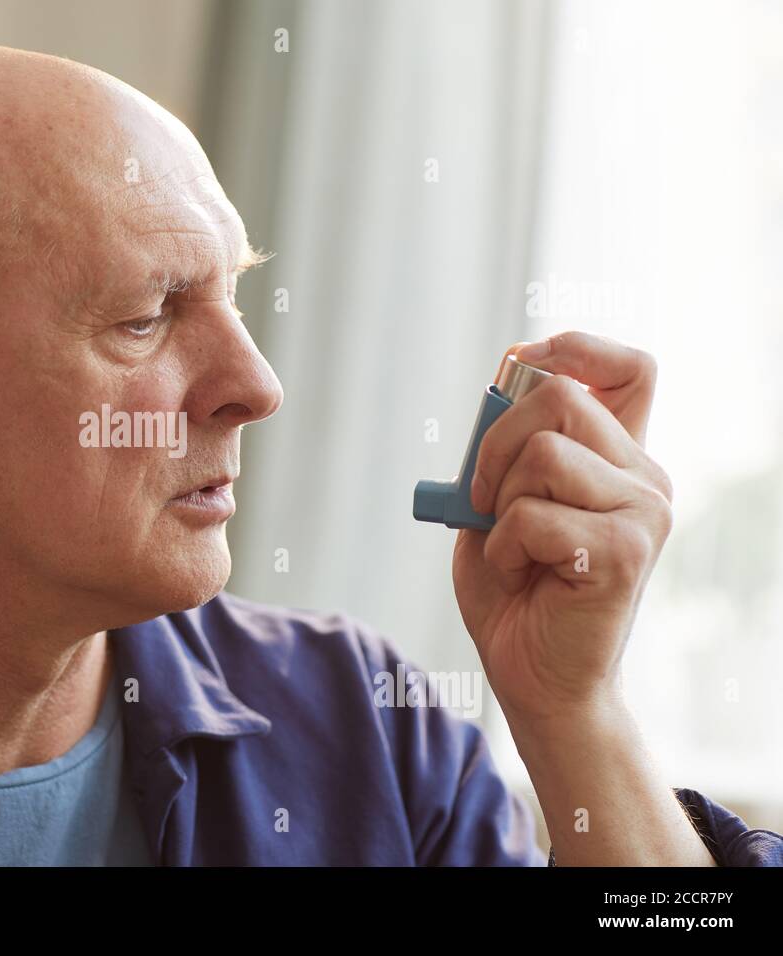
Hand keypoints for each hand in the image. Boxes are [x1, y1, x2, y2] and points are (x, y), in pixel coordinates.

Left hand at [452, 331, 673, 726]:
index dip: (575, 350)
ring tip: (510, 546)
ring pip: (543, 452)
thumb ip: (508, 441)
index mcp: (617, 457)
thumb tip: (508, 376)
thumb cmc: (514, 588)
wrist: (532, 674)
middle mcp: (643, 476)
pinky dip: (504, 544)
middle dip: (494, 440)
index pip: (630, 368)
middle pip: (561, 395)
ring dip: (499, 500)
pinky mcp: (626, 551)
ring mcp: (643, 512)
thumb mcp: (497, 499)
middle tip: (482, 495)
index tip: (522, 366)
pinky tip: (522, 573)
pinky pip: (533, 514)